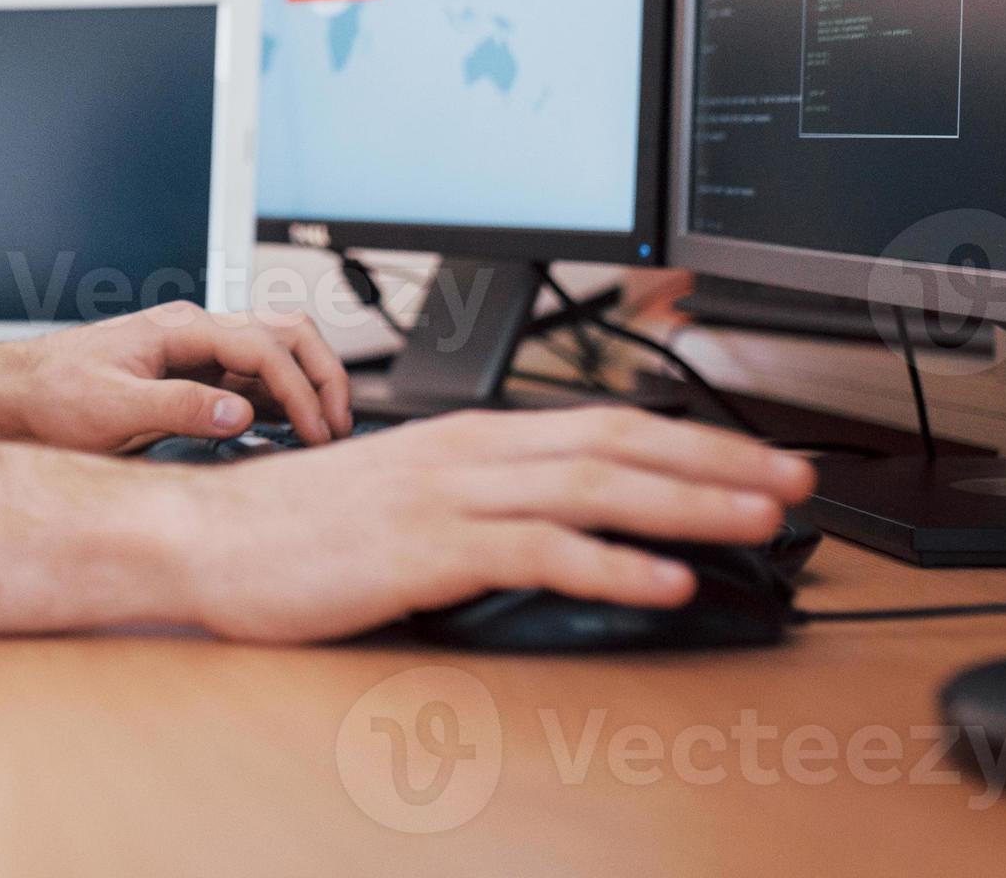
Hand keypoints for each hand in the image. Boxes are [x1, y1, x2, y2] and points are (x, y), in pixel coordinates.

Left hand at [0, 300, 355, 452]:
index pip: (263, 346)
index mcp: (180, 329)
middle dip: (321, 372)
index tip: (315, 430)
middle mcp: (194, 331)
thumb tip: (239, 413)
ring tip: (325, 430)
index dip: (299, 388)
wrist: (18, 395)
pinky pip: (250, 377)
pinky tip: (289, 430)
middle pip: (284, 333)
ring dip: (305, 383)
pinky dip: (280, 399)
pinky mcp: (190, 375)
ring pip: (273, 351)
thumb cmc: (54, 394)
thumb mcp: (114, 408)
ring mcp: (194, 351)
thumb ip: (179, 408)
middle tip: (339, 423)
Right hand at [168, 406, 815, 642]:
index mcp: (469, 435)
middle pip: (620, 442)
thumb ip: (476, 501)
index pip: (604, 423)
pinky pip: (541, 551)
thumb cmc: (296, 528)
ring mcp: (451, 494)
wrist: (206, 536)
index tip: (760, 458)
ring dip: (689, 503)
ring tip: (761, 521)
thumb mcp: (402, 499)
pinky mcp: (430, 547)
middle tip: (799, 480)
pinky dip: (613, 564)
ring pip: (597, 485)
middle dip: (719, 463)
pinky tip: (665, 582)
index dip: (693, 440)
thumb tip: (549, 524)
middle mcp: (471, 450)